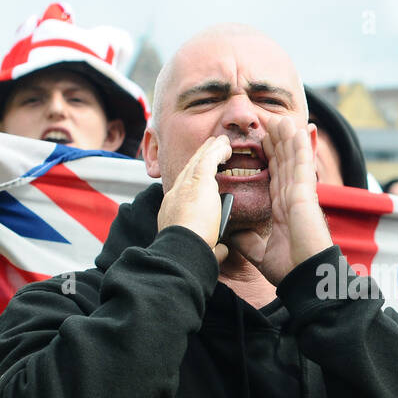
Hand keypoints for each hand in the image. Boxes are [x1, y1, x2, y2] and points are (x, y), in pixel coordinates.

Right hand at [157, 134, 232, 263]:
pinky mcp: (197, 181)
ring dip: (209, 150)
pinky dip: (217, 151)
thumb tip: (221, 249)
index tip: (200, 178)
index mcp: (172, 213)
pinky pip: (208, 159)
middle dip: (198, 159)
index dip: (191, 182)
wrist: (182, 250)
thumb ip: (212, 246)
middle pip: (187, 171)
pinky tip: (225, 146)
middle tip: (207, 149)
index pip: (183, 193)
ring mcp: (184, 187)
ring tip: (218, 143)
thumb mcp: (203, 248)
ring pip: (197, 161)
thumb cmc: (192, 255)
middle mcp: (174, 196)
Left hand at [227, 116, 331, 284]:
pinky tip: (299, 130)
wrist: (304, 277)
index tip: (261, 142)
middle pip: (283, 162)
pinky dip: (301, 147)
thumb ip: (246, 240)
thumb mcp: (259, 252)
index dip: (268, 158)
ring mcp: (300, 194)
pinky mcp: (305, 195)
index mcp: (282, 208)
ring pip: (292, 159)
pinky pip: (302, 165)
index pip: (274, 176)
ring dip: (288, 138)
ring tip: (281, 119)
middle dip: (277, 142)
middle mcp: (292, 197)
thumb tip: (231, 233)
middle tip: (270, 121)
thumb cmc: (289, 268)